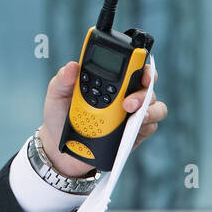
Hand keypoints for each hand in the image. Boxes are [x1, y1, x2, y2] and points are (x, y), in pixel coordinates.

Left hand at [39, 61, 167, 175]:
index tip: (140, 71)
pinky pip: (150, 126)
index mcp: (108, 80)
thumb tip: (72, 66)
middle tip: (129, 102)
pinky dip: (146, 125)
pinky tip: (133, 128)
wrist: (60, 145)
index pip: (131, 67)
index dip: (141, 65)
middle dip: (145, 90)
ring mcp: (132, 113)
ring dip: (148, 109)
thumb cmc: (59, 115)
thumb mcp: (56, 94)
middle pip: (148, 85)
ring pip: (155, 106)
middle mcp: (124, 94)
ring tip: (132, 115)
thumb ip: (63, 79)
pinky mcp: (136, 132)